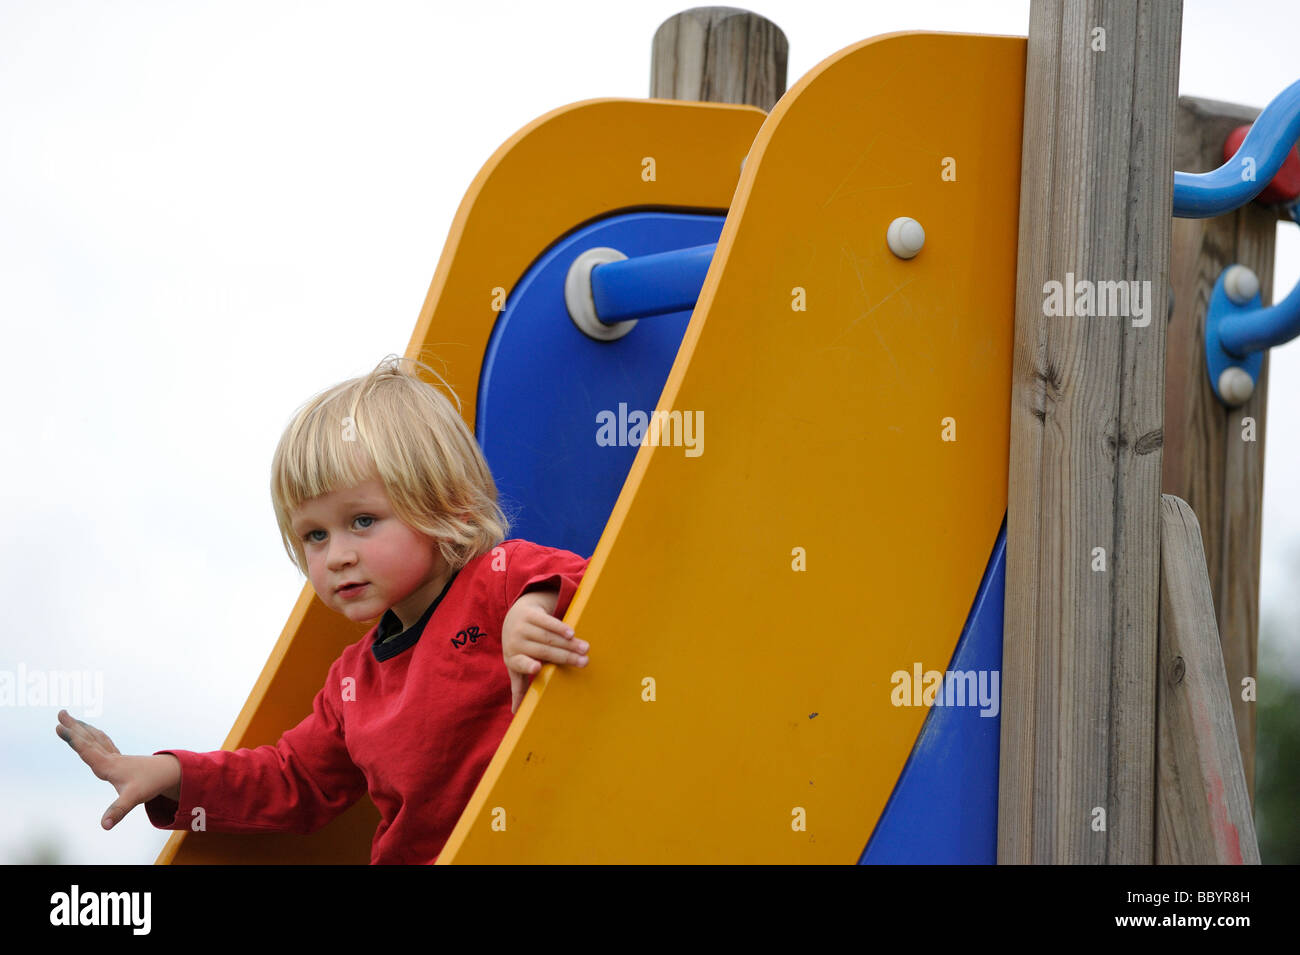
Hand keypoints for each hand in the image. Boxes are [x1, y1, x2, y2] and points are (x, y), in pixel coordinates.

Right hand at [55, 709, 181, 829]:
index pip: (87, 750)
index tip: (59, 727)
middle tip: (61, 713)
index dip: (73, 740)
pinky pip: (103, 742)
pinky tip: (91, 733)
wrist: (170, 773)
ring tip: (70, 719)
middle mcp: (110, 758)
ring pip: (96, 739)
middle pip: (89, 740)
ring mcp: (115, 757)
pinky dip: (93, 736)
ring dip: (82, 729)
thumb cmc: (151, 784)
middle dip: (74, 728)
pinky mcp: (119, 759)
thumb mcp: (134, 799)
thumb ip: (118, 811)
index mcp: (109, 766)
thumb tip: (104, 826)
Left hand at [502, 589, 588, 713]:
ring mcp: (522, 626)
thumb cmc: (519, 648)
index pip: (519, 663)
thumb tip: (515, 712)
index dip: (527, 666)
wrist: (514, 617)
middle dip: (565, 657)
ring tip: (585, 649)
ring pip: (549, 637)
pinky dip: (560, 627)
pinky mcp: (530, 614)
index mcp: (513, 658)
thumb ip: (519, 687)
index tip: (537, 668)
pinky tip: (572, 633)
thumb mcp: (516, 666)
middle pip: (544, 651)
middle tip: (584, 662)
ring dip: (569, 644)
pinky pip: (547, 621)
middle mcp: (515, 641)